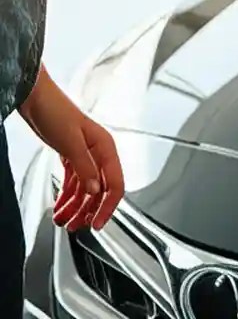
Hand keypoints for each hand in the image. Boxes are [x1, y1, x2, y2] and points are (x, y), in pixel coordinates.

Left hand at [19, 67, 123, 231]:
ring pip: (86, 188)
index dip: (107, 207)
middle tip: (77, 227)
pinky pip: (74, 181)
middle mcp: (99, 153)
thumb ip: (85, 168)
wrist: (35, 98)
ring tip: (65, 221)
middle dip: (88, 211)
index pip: (115, 184)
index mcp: (106, 148)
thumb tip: (96, 191)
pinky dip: (67, 197)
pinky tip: (60, 207)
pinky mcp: (71, 155)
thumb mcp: (70, 142)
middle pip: (100, 190)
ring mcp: (85, 154)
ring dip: (76, 207)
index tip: (96, 224)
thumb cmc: (55, 111)